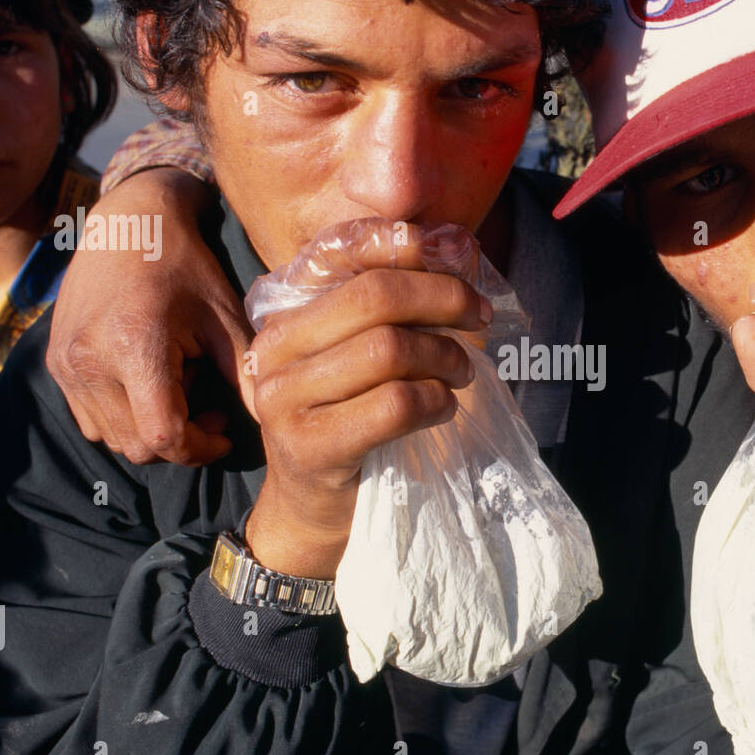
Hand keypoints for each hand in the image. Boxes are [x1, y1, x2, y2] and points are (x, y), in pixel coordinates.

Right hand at [47, 168, 252, 465]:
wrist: (130, 223)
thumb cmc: (187, 268)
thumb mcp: (225, 319)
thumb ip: (244, 376)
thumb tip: (270, 423)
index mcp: (133, 347)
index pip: (163, 436)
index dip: (200, 448)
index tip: (225, 431)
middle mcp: (89, 362)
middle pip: (139, 446)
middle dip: (181, 440)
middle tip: (209, 407)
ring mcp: (65, 365)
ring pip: (114, 439)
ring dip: (152, 430)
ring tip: (179, 387)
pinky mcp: (55, 365)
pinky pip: (92, 421)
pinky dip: (125, 419)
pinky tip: (149, 384)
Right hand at [244, 229, 492, 577]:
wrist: (312, 510)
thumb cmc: (353, 422)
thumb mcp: (367, 354)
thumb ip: (397, 304)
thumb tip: (459, 246)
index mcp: (285, 313)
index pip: (340, 251)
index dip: (405, 243)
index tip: (460, 252)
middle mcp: (274, 347)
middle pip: (373, 296)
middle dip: (443, 298)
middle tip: (479, 318)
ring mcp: (283, 398)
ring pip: (386, 349)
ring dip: (443, 357)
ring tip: (461, 372)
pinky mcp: (308, 446)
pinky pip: (392, 405)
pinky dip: (434, 401)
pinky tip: (443, 407)